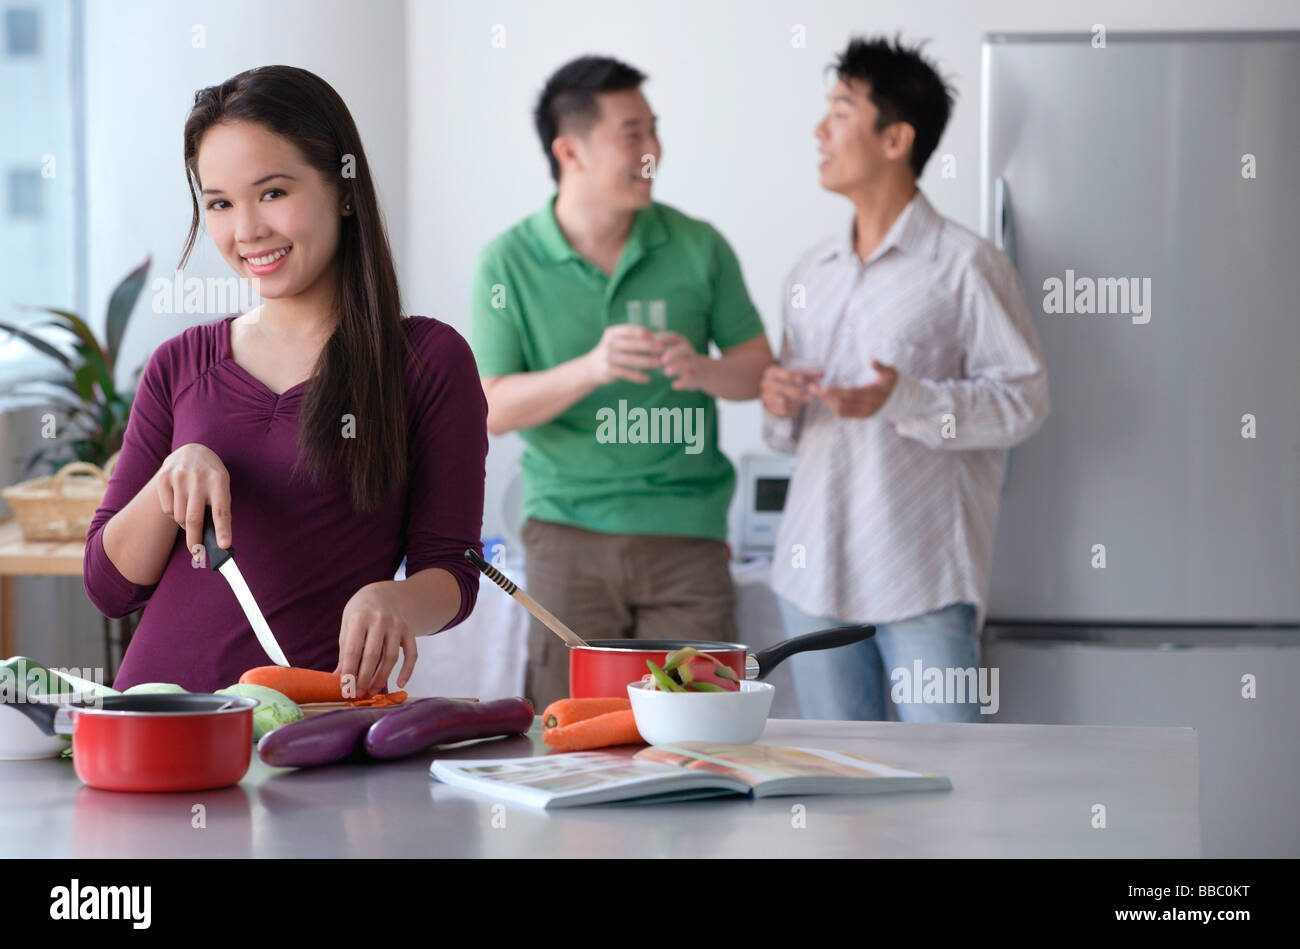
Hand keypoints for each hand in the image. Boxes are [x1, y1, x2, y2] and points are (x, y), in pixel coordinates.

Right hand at [155, 443, 230, 560]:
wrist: (192, 451)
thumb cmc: (211, 476)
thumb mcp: (221, 486)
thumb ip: (219, 508)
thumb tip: (213, 540)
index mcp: (219, 480)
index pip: (221, 510)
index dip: (222, 530)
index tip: (223, 546)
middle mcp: (198, 478)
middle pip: (194, 519)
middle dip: (195, 541)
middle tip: (197, 556)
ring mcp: (179, 477)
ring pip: (179, 517)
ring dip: (185, 525)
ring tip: (191, 516)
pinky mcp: (163, 479)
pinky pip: (167, 510)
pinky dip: (174, 514)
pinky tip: (180, 503)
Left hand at [334, 581, 417, 697]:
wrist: (384, 594)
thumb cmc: (361, 613)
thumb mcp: (348, 625)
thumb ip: (346, 650)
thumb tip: (339, 677)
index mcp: (360, 618)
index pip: (354, 650)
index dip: (349, 671)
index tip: (345, 687)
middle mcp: (380, 620)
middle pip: (373, 655)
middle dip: (365, 677)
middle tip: (359, 693)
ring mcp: (397, 624)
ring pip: (391, 657)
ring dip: (382, 677)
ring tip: (373, 690)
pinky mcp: (409, 630)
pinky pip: (412, 653)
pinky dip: (407, 670)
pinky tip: (399, 683)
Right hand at [584, 325, 661, 385]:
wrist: (590, 368)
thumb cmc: (610, 352)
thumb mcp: (615, 340)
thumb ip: (630, 338)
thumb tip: (655, 339)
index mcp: (612, 333)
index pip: (630, 329)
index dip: (645, 333)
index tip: (657, 337)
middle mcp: (610, 343)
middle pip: (633, 344)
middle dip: (650, 347)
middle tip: (662, 350)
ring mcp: (609, 357)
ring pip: (632, 359)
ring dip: (647, 362)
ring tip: (658, 364)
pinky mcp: (609, 370)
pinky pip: (627, 373)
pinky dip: (638, 377)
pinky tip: (647, 379)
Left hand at [657, 331, 705, 390]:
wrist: (701, 372)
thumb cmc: (678, 359)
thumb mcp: (669, 350)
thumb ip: (657, 347)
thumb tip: (638, 344)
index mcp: (681, 343)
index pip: (673, 337)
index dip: (663, 339)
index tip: (651, 344)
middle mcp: (689, 352)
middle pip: (684, 349)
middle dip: (674, 353)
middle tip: (662, 360)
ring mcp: (694, 364)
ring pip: (689, 363)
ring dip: (678, 367)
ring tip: (666, 372)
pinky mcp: (696, 377)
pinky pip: (691, 379)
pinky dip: (683, 382)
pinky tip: (674, 385)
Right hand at [761, 364, 823, 416]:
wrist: (772, 390)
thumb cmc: (787, 379)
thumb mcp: (795, 373)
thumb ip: (809, 373)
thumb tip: (823, 373)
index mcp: (772, 372)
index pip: (786, 374)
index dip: (797, 378)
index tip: (805, 381)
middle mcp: (766, 384)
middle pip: (785, 388)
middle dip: (799, 392)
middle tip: (810, 396)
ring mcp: (766, 396)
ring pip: (784, 401)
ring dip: (797, 401)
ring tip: (806, 400)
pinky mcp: (769, 407)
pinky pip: (783, 409)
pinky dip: (792, 408)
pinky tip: (798, 406)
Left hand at [808, 359, 898, 417]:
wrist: (904, 401)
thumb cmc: (895, 383)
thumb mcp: (891, 373)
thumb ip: (881, 367)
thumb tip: (871, 359)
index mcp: (873, 394)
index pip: (849, 395)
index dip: (834, 392)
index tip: (821, 387)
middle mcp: (867, 406)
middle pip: (842, 404)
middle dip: (826, 397)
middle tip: (812, 387)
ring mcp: (865, 413)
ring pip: (842, 411)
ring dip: (828, 402)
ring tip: (817, 392)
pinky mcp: (862, 416)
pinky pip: (845, 414)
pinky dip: (834, 407)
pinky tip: (827, 398)